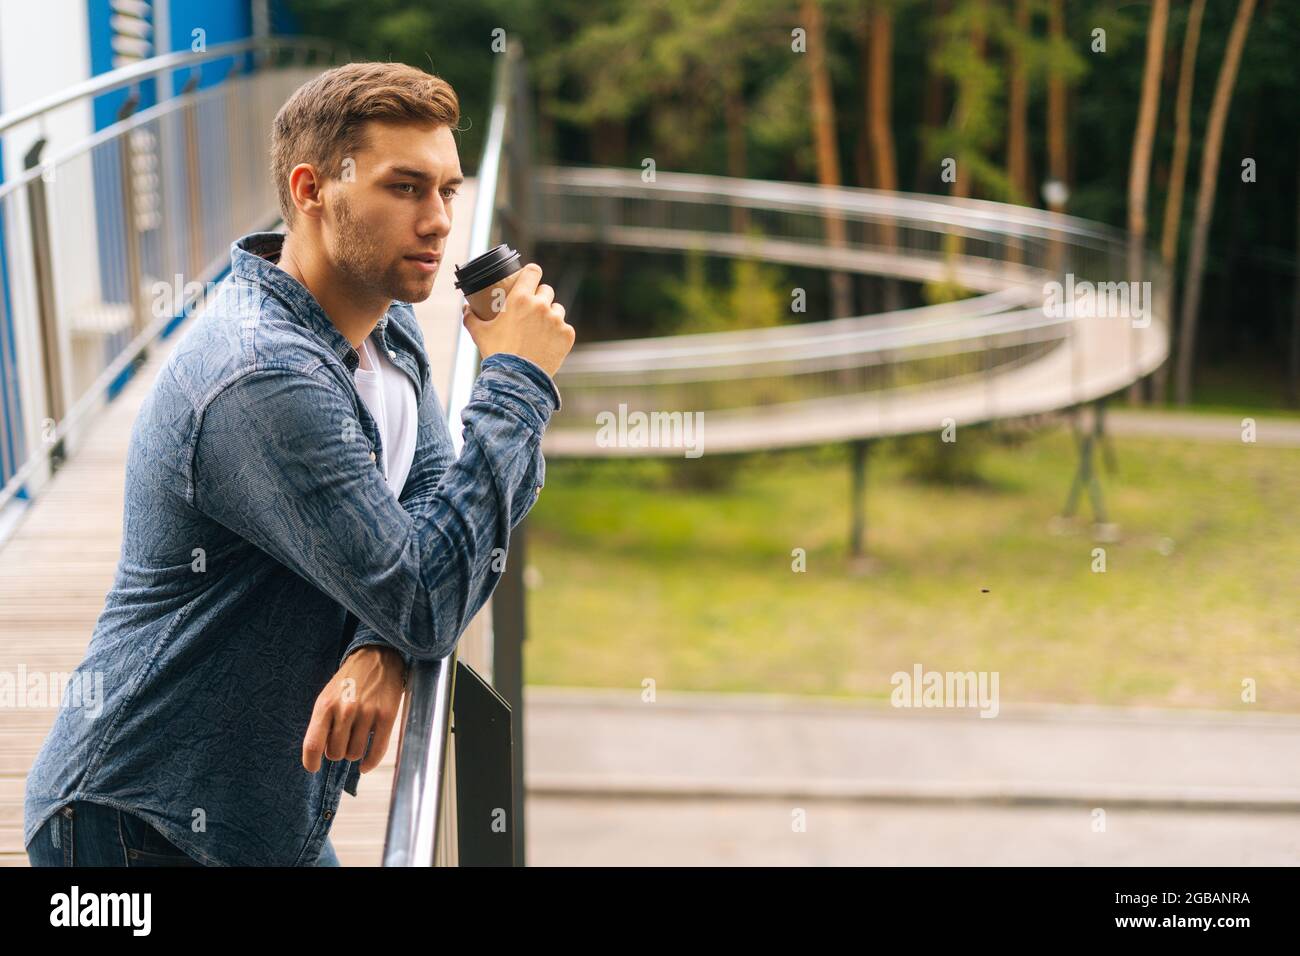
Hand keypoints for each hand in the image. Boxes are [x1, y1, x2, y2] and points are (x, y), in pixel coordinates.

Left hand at [302, 646, 405, 774]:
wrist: (378, 657)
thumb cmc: (350, 681)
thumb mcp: (328, 696)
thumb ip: (322, 723)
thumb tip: (320, 755)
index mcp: (326, 705)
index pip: (313, 744)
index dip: (311, 762)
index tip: (313, 767)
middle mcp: (345, 710)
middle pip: (335, 753)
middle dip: (337, 752)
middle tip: (342, 741)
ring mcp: (367, 713)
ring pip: (354, 754)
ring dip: (353, 753)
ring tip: (356, 739)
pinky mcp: (387, 716)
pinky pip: (376, 751)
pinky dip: (370, 763)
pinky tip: (366, 764)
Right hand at [462, 263, 574, 376]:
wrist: (517, 378)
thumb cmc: (497, 353)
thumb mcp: (479, 333)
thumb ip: (471, 317)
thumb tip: (466, 309)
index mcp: (520, 298)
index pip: (533, 271)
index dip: (532, 273)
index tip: (531, 278)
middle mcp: (541, 305)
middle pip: (546, 290)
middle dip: (540, 298)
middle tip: (532, 311)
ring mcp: (556, 320)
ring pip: (557, 309)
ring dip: (551, 316)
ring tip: (540, 330)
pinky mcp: (567, 334)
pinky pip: (565, 328)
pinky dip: (559, 334)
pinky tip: (548, 343)